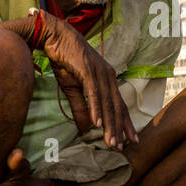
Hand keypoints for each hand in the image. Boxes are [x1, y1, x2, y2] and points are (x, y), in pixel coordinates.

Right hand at [37, 13, 138, 149]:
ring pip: (107, 103)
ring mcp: (99, 73)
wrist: (54, 36)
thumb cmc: (65, 60)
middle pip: (116, 107)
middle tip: (121, 148)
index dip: (125, 124)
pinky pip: (93, 93)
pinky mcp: (88, 70)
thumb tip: (85, 127)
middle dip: (119, 129)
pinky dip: (96, 108)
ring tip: (111, 142)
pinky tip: (97, 123)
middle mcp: (108, 76)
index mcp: (107, 80)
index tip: (130, 141)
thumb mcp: (72, 88)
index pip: (119, 106)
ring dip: (109, 124)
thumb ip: (80, 107)